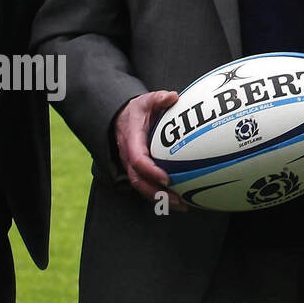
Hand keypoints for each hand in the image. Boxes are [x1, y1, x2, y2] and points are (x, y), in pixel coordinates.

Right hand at [114, 90, 186, 209]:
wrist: (121, 119)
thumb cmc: (137, 111)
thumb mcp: (145, 101)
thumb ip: (158, 98)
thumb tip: (172, 96)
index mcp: (131, 142)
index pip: (138, 161)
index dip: (151, 171)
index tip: (167, 178)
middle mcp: (129, 158)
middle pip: (140, 182)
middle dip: (157, 193)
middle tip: (178, 200)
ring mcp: (133, 167)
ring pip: (143, 188)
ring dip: (161, 199)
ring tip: (183, 206)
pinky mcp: (139, 171)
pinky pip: (148, 186)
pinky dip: (162, 195)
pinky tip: (181, 201)